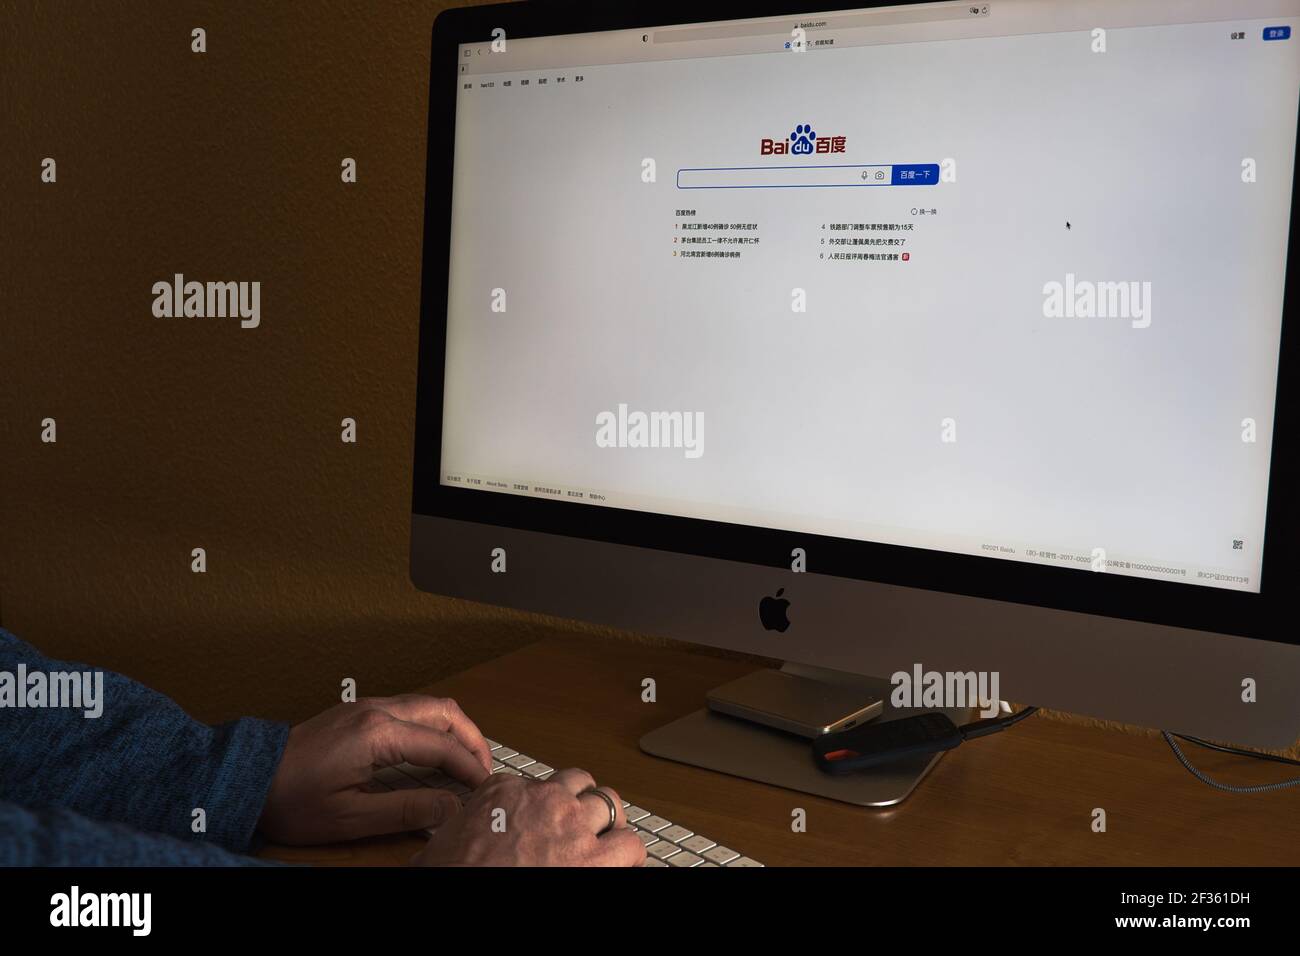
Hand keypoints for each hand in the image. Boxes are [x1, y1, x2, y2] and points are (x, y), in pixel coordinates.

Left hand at [258, 695, 491, 844]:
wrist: (249, 776)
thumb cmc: (293, 799)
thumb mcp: (351, 816)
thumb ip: (407, 810)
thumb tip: (451, 807)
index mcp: (379, 734)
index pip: (443, 746)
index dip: (470, 769)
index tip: (485, 788)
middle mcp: (378, 710)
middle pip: (445, 711)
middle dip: (473, 738)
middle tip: (484, 769)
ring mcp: (367, 706)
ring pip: (429, 704)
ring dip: (454, 728)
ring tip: (465, 759)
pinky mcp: (358, 710)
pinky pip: (411, 707)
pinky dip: (434, 724)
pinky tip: (433, 748)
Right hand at [413, 768, 645, 866]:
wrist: (464, 889)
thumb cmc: (451, 872)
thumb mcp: (442, 841)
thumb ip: (458, 828)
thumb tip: (450, 840)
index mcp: (505, 790)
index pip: (537, 783)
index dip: (543, 804)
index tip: (541, 820)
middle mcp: (543, 799)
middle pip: (579, 784)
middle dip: (581, 802)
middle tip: (579, 824)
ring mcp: (572, 825)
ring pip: (609, 804)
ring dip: (608, 822)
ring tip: (605, 839)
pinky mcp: (594, 858)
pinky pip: (631, 844)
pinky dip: (630, 853)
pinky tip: (622, 862)